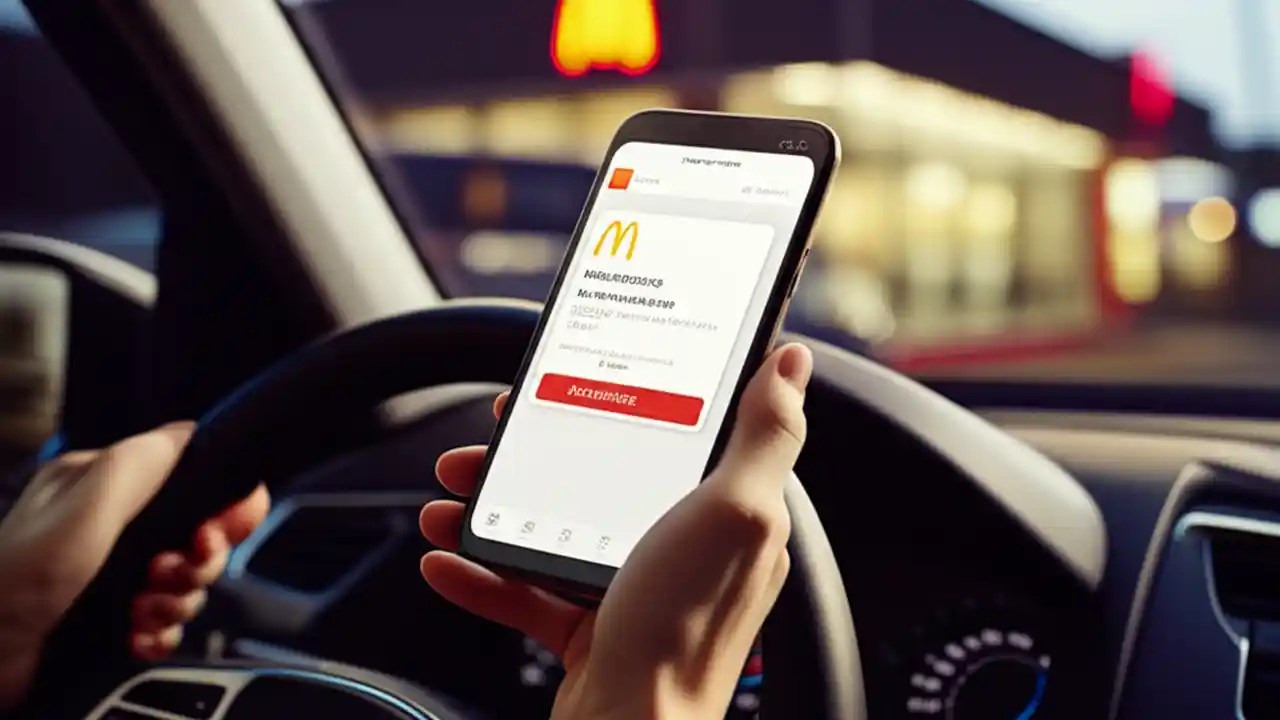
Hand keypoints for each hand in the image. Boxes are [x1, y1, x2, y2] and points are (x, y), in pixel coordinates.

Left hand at [0, 423, 269, 709]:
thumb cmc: (17, 581)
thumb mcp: (82, 511)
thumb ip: (138, 467)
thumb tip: (192, 433)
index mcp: (104, 483)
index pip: (190, 476)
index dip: (219, 505)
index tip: (210, 535)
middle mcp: (113, 523)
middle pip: (199, 533)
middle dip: (197, 561)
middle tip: (165, 575)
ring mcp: (115, 572)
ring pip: (187, 581)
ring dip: (177, 601)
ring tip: (143, 612)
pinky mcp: (115, 616)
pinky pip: (167, 620)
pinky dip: (161, 633)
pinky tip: (138, 638)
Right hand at [420, 343, 810, 718]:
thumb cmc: (683, 628)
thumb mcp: (734, 513)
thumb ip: (764, 434)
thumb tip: (792, 361)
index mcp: (727, 514)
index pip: (677, 435)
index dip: (626, 400)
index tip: (569, 380)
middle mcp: (686, 549)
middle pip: (602, 476)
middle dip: (536, 454)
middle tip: (492, 438)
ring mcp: (634, 589)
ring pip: (555, 528)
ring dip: (495, 509)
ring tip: (451, 496)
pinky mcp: (590, 628)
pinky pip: (528, 591)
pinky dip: (484, 574)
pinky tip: (446, 558)